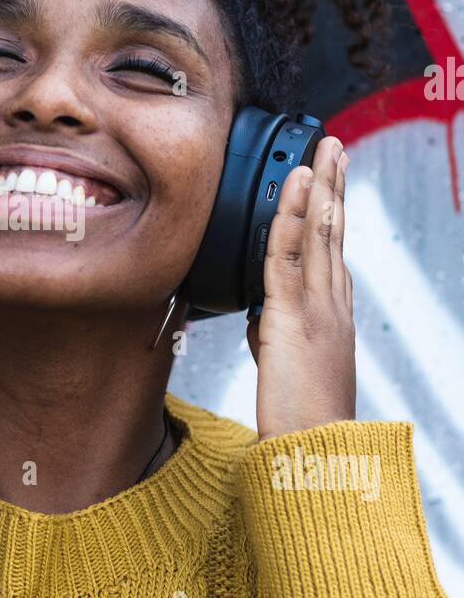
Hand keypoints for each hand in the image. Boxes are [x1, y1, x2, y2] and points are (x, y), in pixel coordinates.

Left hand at [246, 135, 354, 440]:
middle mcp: (331, 303)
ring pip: (320, 233)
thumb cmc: (301, 417)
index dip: (331, 213)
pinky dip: (294, 214)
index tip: (330, 183)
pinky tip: (298, 186)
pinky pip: (291, 252)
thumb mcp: (288, 365)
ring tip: (323, 150)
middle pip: (334, 232)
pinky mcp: (293, 313)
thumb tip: (262, 318)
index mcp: (331, 314)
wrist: (314, 450)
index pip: (331, 251)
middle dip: (335, 186)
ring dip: (321, 187)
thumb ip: (277, 335)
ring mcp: (317, 306)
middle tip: (335, 147)